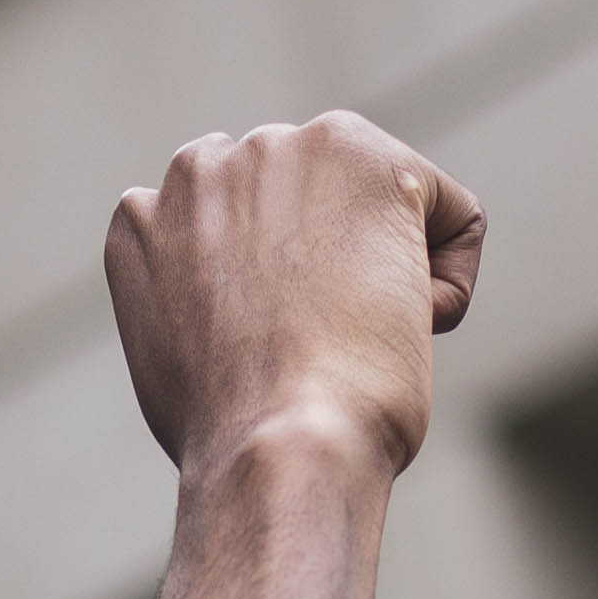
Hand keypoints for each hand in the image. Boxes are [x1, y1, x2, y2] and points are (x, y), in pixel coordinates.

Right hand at [105, 115, 484, 598]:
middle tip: (318, 350)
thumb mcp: (180, 363)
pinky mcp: (369, 161)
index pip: (239, 230)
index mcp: (143, 217)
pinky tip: (410, 330)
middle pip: (310, 208)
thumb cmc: (238, 441)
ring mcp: (283, 151)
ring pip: (379, 206)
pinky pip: (454, 217)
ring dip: (388, 274)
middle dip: (329, 271)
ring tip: (358, 341)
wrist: (279, 446)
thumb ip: (201, 304)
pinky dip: (450, 286)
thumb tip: (249, 313)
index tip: (275, 356)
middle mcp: (203, 165)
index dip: (275, 302)